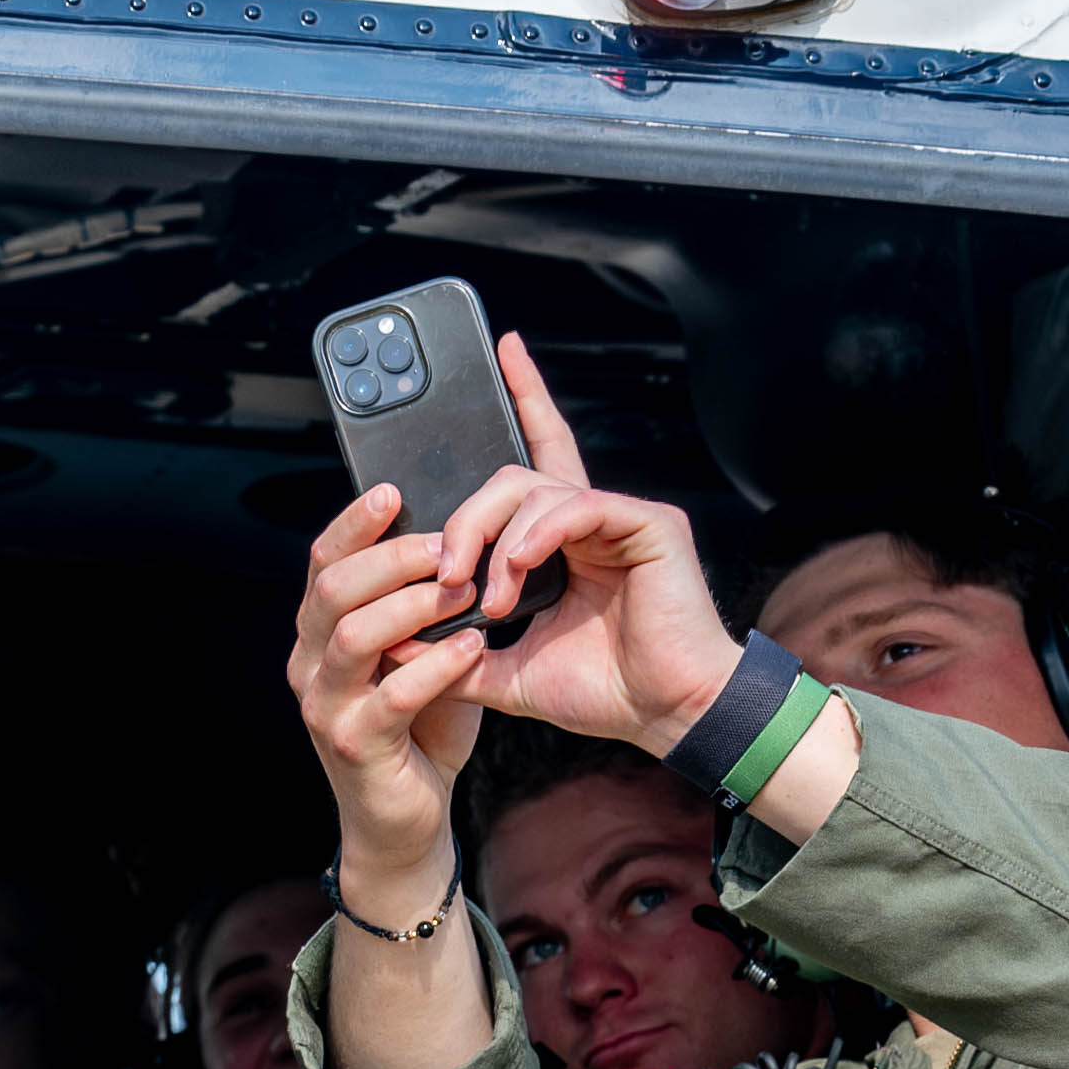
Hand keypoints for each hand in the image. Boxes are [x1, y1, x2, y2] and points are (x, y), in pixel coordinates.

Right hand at [287, 478, 483, 922]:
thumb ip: (424, 610)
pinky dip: (436, 665)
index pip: (324, 563)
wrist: (405, 823)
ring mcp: (325, 707)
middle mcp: (309, 665)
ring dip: (413, 605)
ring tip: (464, 591)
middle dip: (392, 559)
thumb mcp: (419, 657)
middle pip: (334, 589)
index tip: (395, 490)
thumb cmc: (419, 731)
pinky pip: (393, 694)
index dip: (354, 524)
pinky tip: (473, 648)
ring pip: (354, 635)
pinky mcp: (355, 746)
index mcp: (319, 635)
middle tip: (448, 544)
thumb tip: (461, 546)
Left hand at [419, 330, 743, 759]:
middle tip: (446, 572)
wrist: (667, 716)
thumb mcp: (510, 671)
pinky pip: (577, 504)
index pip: (536, 457)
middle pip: (512, 477)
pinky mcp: (649, 523)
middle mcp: (592, 519)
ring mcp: (622, 516)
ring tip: (493, 597)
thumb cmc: (606, 692)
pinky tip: (523, 570)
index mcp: (565, 541)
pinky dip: (538, 535)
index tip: (505, 351)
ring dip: (496, 541)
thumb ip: (461, 650)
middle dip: (466, 519)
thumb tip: (400, 641)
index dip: (525, 397)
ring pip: (535, 487)